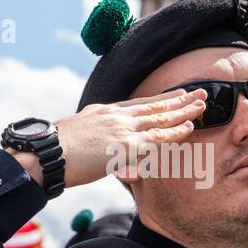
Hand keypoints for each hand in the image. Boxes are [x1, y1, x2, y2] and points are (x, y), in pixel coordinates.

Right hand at [5, 88, 207, 189]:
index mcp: (104, 111)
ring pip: (160, 118)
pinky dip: (175, 133)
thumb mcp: (77, 135)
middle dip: (179, 99)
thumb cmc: (55, 151)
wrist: (45, 154)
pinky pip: (157, 138)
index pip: (139, 103)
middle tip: (200, 93)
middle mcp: (115, 115)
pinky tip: (189, 129)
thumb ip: (94, 138)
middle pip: (154, 105)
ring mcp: (122, 128)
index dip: (160, 98)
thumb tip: (101, 148)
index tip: (177, 93)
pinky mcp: (125, 145)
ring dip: (183, 112)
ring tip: (202, 106)